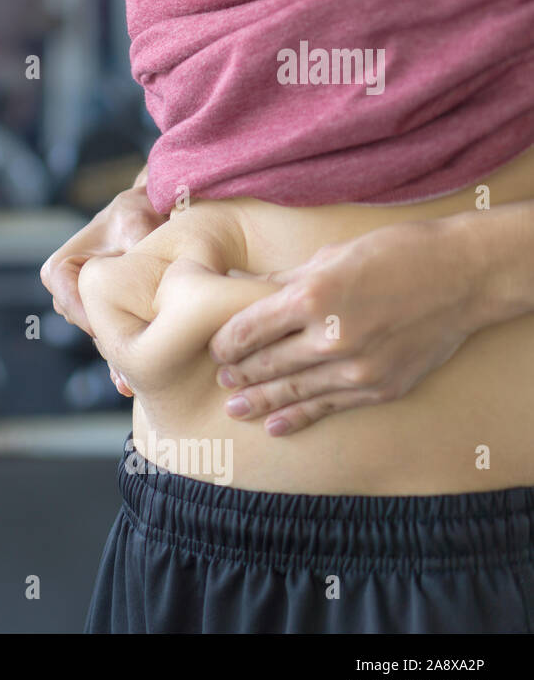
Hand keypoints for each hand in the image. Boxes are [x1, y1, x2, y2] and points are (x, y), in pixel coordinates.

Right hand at [41, 174, 164, 391]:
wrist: (157, 218)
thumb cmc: (139, 212)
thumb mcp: (136, 219)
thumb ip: (135, 238)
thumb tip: (138, 253)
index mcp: (61, 269)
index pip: (66, 298)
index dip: (84, 315)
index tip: (106, 330)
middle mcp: (70, 294)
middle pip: (85, 324)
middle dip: (107, 344)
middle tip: (127, 368)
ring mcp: (91, 310)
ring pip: (101, 337)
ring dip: (117, 355)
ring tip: (132, 380)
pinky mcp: (112, 321)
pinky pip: (114, 342)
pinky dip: (124, 360)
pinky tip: (129, 385)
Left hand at [208, 220, 487, 435]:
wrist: (464, 276)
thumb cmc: (394, 254)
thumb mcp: (330, 256)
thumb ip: (283, 281)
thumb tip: (238, 286)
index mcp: (313, 296)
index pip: (250, 329)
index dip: (225, 343)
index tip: (216, 348)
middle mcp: (332, 337)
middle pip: (267, 363)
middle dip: (239, 373)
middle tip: (221, 379)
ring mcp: (358, 369)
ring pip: (293, 391)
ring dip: (260, 400)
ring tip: (234, 407)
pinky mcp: (380, 388)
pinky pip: (328, 407)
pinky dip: (298, 418)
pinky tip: (274, 425)